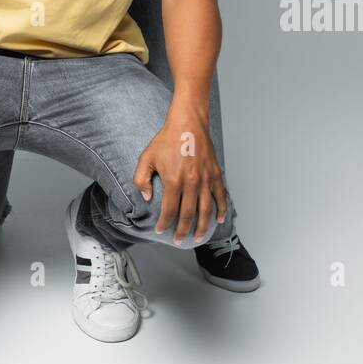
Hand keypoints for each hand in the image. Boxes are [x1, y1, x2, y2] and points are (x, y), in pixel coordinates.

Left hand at [133, 108, 227, 244]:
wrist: (188, 123)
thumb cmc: (167, 139)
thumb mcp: (146, 157)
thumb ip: (141, 179)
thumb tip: (146, 198)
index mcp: (173, 180)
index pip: (169, 210)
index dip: (164, 223)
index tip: (160, 230)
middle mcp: (191, 183)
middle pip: (188, 215)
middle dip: (182, 231)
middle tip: (178, 240)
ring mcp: (206, 180)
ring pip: (206, 211)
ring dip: (201, 227)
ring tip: (197, 238)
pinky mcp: (216, 174)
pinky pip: (221, 196)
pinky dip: (221, 210)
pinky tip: (218, 219)